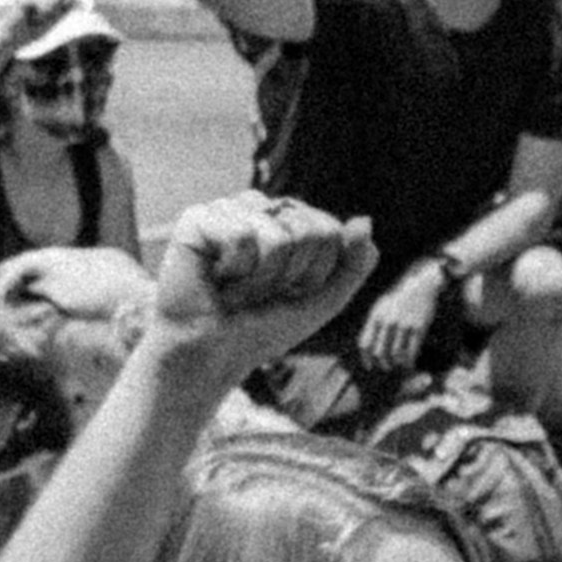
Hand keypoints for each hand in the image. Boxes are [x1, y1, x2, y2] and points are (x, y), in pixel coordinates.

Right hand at [151, 191, 375, 381]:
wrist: (212, 354)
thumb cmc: (263, 326)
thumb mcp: (322, 300)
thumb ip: (352, 264)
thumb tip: (364, 221)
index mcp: (290, 219)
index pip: (330, 230)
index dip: (315, 274)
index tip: (287, 293)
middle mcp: (261, 207)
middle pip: (309, 230)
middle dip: (290, 276)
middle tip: (259, 293)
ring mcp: (229, 209)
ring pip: (278, 236)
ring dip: (261, 280)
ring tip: (237, 289)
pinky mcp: (197, 218)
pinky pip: (240, 236)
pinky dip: (235, 271)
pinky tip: (217, 279)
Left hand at [357, 258, 446, 378]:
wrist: (421, 287)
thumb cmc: (399, 299)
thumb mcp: (381, 307)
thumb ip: (373, 324)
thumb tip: (366, 347)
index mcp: (376, 316)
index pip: (365, 343)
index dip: (366, 358)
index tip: (370, 366)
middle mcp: (387, 322)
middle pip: (379, 352)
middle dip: (382, 364)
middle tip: (387, 367)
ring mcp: (403, 325)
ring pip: (395, 354)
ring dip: (396, 364)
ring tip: (400, 366)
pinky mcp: (418, 328)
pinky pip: (411, 351)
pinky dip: (409, 362)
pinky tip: (410, 364)